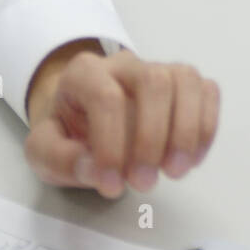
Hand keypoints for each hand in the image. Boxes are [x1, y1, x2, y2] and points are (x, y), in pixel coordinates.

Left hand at [25, 41, 219, 197]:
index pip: (106, 97)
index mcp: (84, 73)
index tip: (110, 185)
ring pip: (186, 80)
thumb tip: (94, 169)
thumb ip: (59, 159)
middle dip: (153, 137)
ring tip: (174, 172)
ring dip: (187, 131)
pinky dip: (205, 128)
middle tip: (144, 183)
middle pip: (154, 80)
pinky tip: (190, 160)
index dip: (112, 144)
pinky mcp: (182, 86)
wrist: (81, 119)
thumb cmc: (66, 133)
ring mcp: (158, 70)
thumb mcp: (43, 152)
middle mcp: (124, 65)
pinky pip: (206, 92)